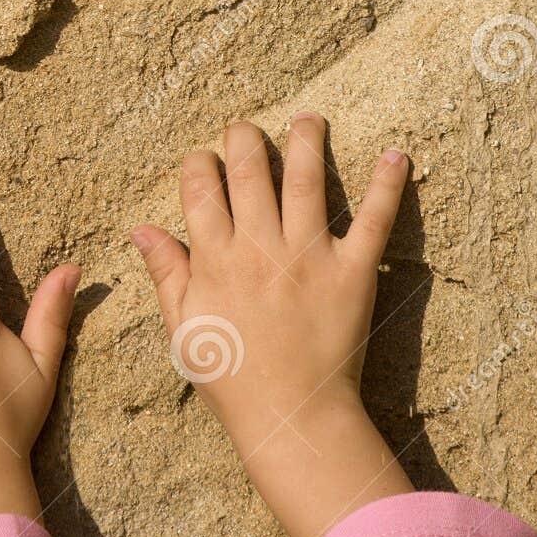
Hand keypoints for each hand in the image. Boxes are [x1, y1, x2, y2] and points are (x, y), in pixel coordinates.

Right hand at [131, 114, 412, 536]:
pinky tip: (395, 156)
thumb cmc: (233, 379)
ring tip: (310, 119)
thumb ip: (167, 274)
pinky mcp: (353, 272)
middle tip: (247, 128)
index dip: (201, 164)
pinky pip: (373, 221)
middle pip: (251, 170)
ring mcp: (309, 256)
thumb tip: (141, 229)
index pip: (202, 188)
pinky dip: (386, 187)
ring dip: (306, 141)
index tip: (205, 159)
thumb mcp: (185, 329)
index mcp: (217, 259)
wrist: (293, 418)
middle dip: (245, 138)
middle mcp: (261, 247)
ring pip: (305, 180)